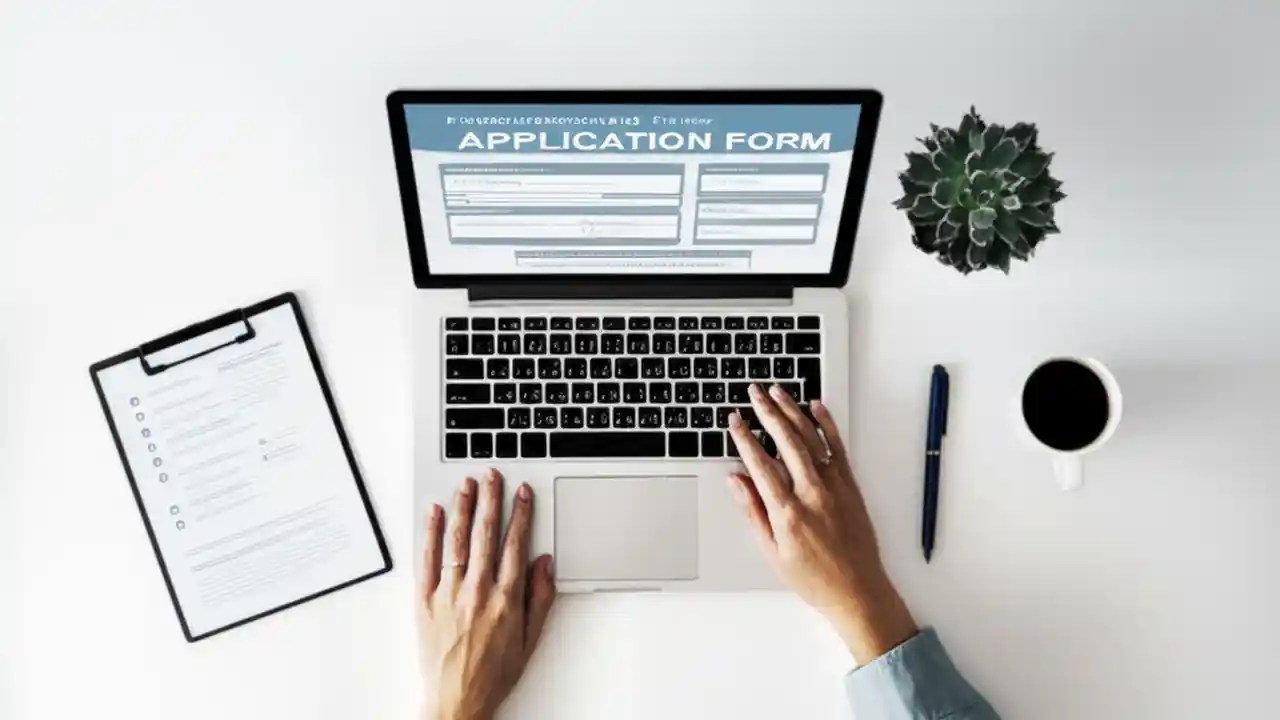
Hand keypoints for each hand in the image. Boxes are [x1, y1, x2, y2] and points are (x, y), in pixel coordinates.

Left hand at [419, 469, 555, 719]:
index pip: (515, 545)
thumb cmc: (494, 674)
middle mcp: (477, 591)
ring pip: (457, 540)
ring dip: (462, 508)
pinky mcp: (424, 601)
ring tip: (466, 484)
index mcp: (506, 600)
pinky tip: (434, 512)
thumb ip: (540, 598)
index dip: (521, 515)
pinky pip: (427, 559)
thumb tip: (544, 563)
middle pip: (485, 534)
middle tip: (492, 475)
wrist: (456, 700)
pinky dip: (430, 533)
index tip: (523, 493)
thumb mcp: (530, 639)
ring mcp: (448, 594)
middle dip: (491, 500)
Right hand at [727, 385, 917, 663]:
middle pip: (786, 442)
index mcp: (788, 513)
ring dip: (793, 411)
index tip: (735, 421)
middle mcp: (812, 495)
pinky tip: (816, 407)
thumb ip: (752, 512)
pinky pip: (838, 448)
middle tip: (754, 394)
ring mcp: (835, 487)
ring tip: (778, 392)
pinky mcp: (851, 486)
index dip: (744, 439)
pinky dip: (827, 425)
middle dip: (767, 413)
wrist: (858, 591)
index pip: (760, 464)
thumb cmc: (814, 578)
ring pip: (811, 439)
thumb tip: (735, 481)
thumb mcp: (771, 552)